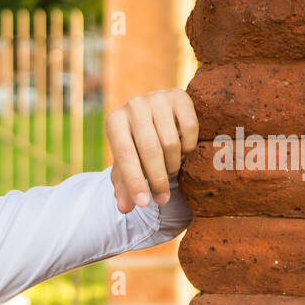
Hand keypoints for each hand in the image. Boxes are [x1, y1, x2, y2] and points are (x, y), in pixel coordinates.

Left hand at [105, 88, 198, 213]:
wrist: (154, 116)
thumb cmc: (136, 145)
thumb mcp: (126, 164)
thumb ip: (124, 186)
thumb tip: (124, 208)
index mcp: (115, 121)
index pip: (125, 155)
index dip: (135, 182)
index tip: (144, 204)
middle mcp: (134, 105)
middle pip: (150, 150)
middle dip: (157, 179)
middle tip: (162, 198)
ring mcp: (157, 98)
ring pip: (171, 142)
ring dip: (172, 164)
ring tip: (169, 170)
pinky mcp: (180, 96)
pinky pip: (189, 129)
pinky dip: (188, 146)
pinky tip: (182, 150)